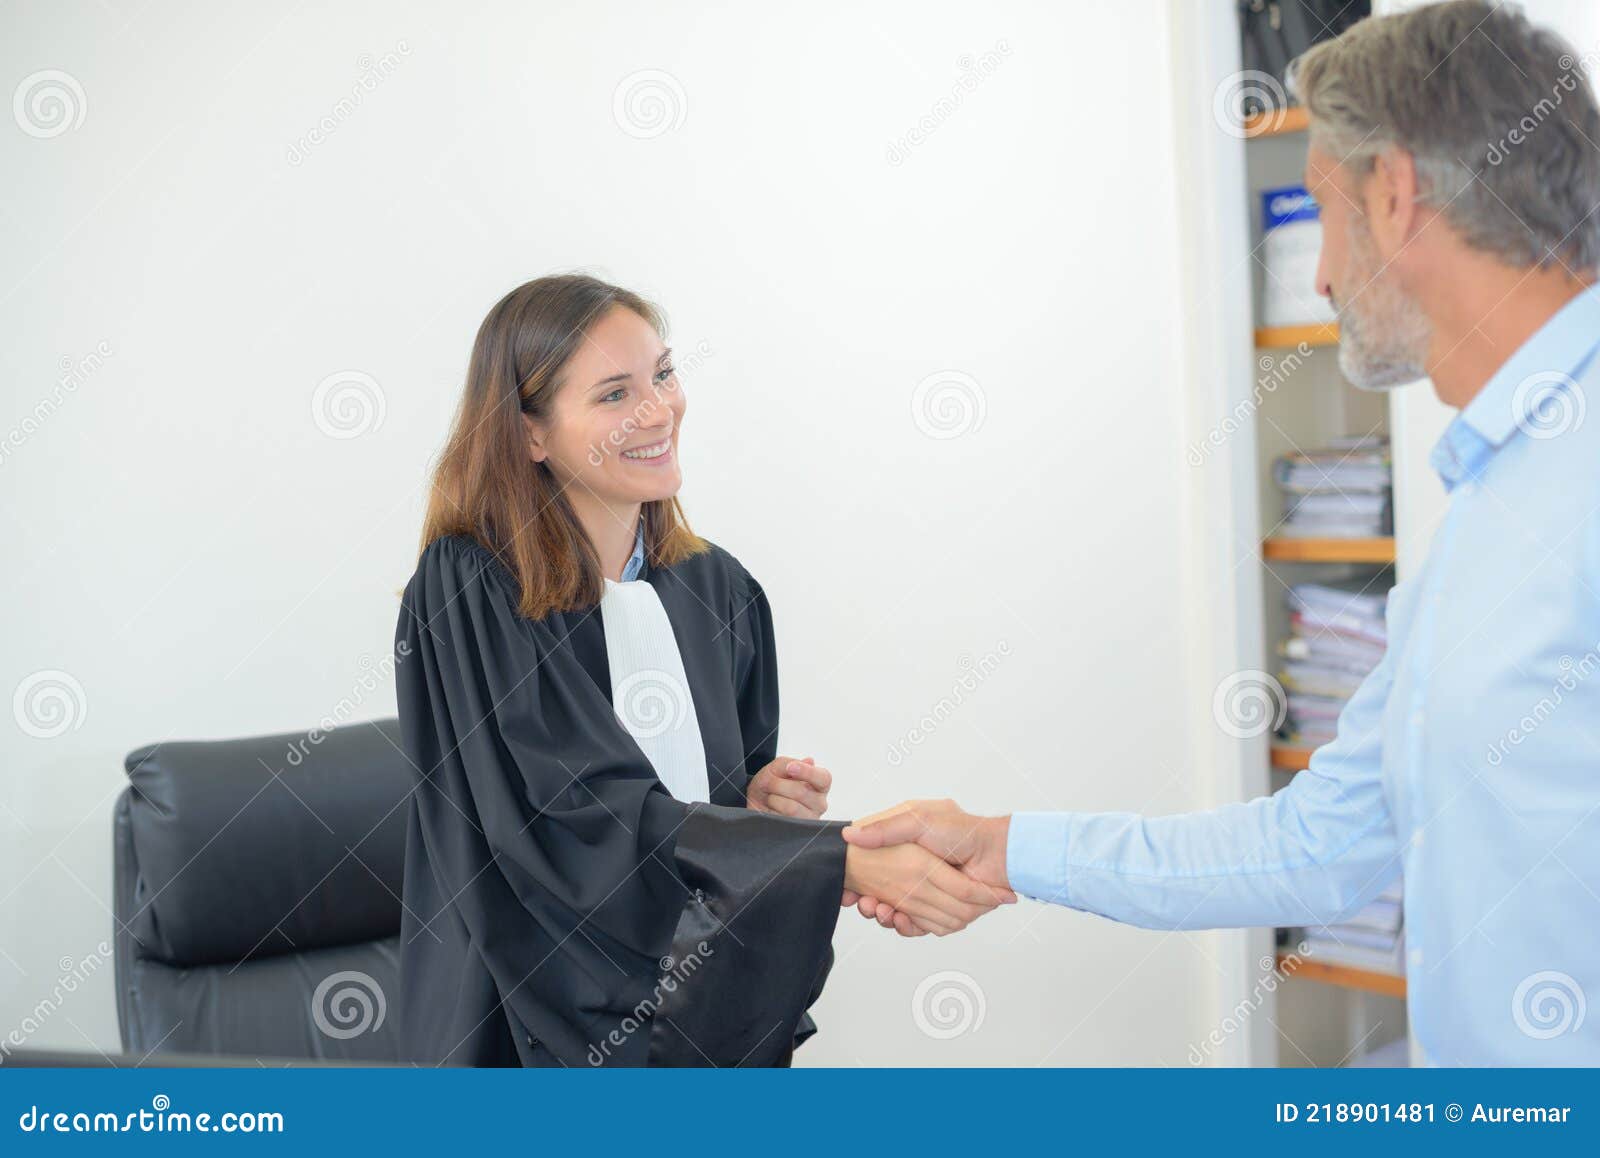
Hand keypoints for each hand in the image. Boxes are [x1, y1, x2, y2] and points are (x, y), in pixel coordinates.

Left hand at [747, 756, 830, 818]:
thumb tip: (809, 761)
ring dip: (773, 799)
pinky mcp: (797, 833)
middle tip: (768, 783)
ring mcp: (809, 821)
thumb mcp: (775, 768)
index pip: (824, 778)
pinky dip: (771, 812)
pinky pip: (782, 821)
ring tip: (770, 798)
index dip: (807, 772)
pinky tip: (770, 810)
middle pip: (801, 792)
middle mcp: (819, 804)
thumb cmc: (771, 785)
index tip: (790, 768)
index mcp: (819, 786)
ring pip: (791, 808)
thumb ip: (789, 763)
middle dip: (778, 784)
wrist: (755, 804)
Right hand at [842, 799, 1014, 936]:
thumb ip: (885, 830)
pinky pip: (923, 926)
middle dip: (871, 903)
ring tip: (881, 911)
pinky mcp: (944, 911)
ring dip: (888, 916)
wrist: (997, 853)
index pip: (875, 873)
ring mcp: (931, 893)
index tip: (850, 891)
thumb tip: (850, 835)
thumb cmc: (961, 831)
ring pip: (901, 914)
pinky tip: (901, 920)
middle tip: (864, 903)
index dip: (860, 884)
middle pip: (885, 897)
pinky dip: (911, 927)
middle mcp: (918, 875)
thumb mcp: (917, 820)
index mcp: (909, 854)